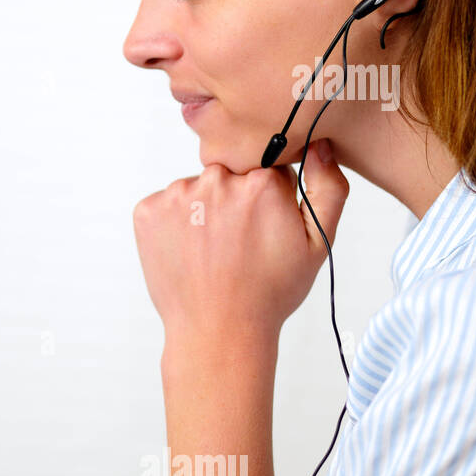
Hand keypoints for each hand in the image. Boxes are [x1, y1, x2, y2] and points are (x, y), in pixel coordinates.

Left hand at [131, 139, 349, 341]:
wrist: (217, 332)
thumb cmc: (270, 292)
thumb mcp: (316, 244)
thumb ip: (328, 188)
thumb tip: (318, 143)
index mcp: (261, 183)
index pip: (266, 166)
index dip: (268, 197)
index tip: (264, 225)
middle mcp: (216, 180)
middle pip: (229, 173)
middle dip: (235, 199)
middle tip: (237, 243)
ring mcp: (177, 195)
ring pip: (196, 189)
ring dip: (203, 210)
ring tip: (211, 252)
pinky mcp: (147, 211)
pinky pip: (165, 204)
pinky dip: (174, 223)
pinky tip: (188, 252)